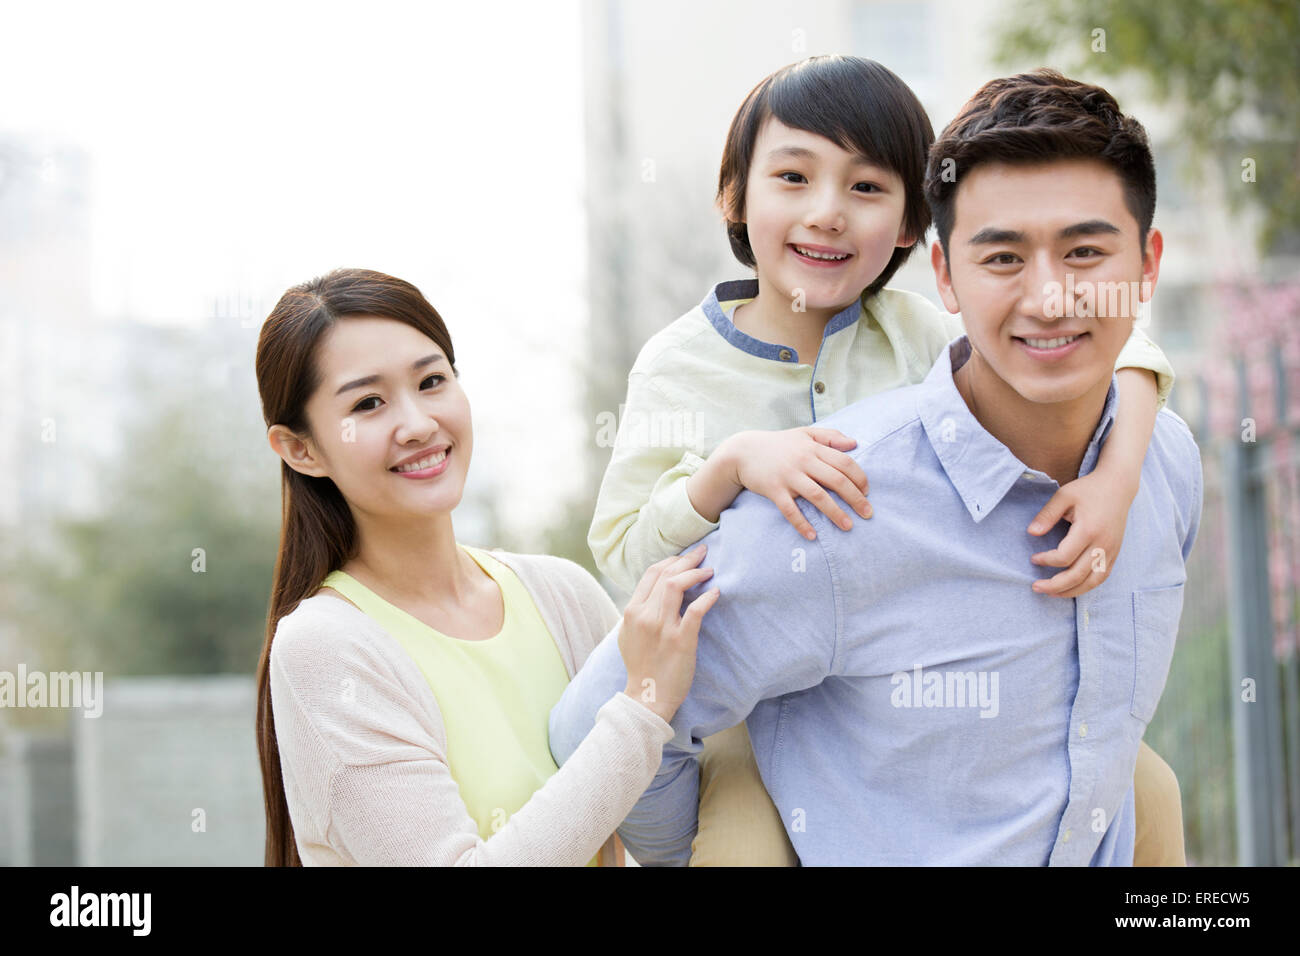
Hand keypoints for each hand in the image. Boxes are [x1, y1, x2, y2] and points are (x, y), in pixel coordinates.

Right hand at [618, 544, 719, 723]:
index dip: (671, 560)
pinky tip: (716, 591)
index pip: (651, 573)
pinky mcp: (681, 640)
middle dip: (686, 559)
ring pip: (677, 586)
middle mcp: (645, 615)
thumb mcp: (629, 634)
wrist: (647, 696)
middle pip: (665, 574)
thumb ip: (638, 611)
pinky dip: (707, 597)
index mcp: (631, 611)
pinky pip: (696, 610)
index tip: (684, 557)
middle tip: (702, 552)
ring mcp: (663, 627)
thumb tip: (654, 592)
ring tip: (709, 570)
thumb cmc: (641, 666)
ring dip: (696, 573)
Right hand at [725, 427, 871, 540]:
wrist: (742, 451)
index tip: (867, 492)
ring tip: (848, 526)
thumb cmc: (777, 444)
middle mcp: (803, 461)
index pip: (844, 462)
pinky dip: (802, 523)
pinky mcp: (774, 490)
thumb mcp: (804, 433)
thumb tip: (854, 444)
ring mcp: (788, 476)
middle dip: (855, 498)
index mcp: (813, 448)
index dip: (859, 477)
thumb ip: (830, 436)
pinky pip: (790, 510)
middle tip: (868, 513)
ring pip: (818, 496)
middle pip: (836, 480)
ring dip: (835, 513)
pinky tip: (812, 535)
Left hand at [1027, 468, 1137, 597]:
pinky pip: (1101, 577)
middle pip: (1078, 575)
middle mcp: (1103, 544)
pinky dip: (1086, 586)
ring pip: (1092, 582)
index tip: (1033, 558)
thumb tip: (1031, 533)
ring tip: (1051, 593)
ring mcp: (1111, 551)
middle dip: (1055, 585)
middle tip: (1035, 587)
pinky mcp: (1115, 553)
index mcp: (1089, 530)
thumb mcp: (1064, 496)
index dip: (1046, 561)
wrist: (1118, 486)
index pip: (1064, 556)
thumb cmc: (1088, 490)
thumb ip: (1047, 514)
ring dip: (1070, 591)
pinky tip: (1071, 588)